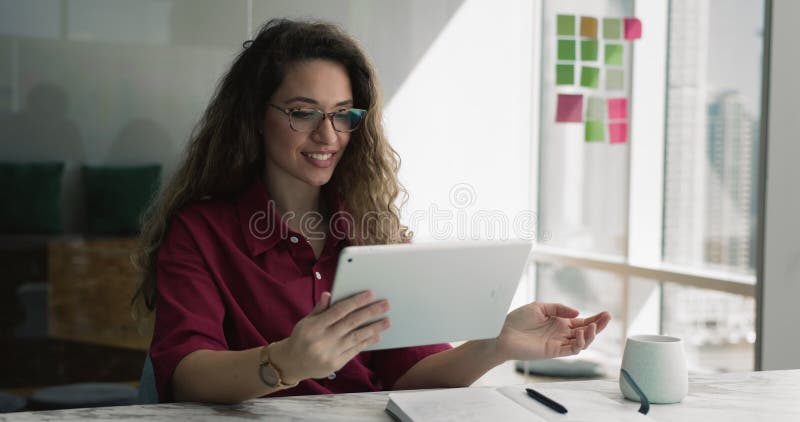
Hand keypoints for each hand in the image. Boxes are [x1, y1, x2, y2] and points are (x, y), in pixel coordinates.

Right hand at [271, 290, 389, 383]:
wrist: (293, 363)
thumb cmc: (301, 338)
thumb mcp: (306, 321)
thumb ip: (319, 309)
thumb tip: (329, 294)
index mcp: (314, 326)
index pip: (339, 311)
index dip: (356, 301)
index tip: (370, 294)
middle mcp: (323, 339)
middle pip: (351, 323)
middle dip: (370, 312)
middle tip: (385, 304)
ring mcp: (330, 353)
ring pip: (356, 337)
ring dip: (374, 328)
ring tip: (387, 321)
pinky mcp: (336, 363)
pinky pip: (354, 350)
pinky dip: (366, 342)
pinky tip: (377, 335)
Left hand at [494, 302, 610, 360]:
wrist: (503, 333)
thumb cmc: (517, 319)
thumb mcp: (539, 307)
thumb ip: (559, 308)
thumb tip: (577, 312)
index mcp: (559, 322)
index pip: (581, 321)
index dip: (594, 318)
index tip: (605, 314)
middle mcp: (561, 333)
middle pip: (585, 331)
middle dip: (598, 325)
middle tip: (607, 318)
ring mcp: (558, 342)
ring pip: (582, 342)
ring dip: (590, 335)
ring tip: (591, 326)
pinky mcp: (554, 351)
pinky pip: (572, 349)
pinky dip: (580, 343)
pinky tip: (580, 333)